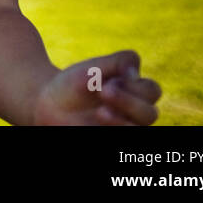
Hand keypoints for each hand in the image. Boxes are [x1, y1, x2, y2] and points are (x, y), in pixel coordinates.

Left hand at [34, 50, 161, 124]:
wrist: (51, 104)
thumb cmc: (75, 83)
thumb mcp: (94, 67)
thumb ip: (119, 61)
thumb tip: (134, 72)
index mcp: (135, 91)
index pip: (151, 90)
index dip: (134, 84)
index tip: (108, 79)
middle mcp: (135, 112)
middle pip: (150, 113)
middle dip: (129, 102)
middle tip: (103, 91)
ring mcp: (124, 126)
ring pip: (140, 128)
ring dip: (123, 119)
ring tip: (101, 112)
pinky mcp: (114, 136)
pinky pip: (126, 140)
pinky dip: (116, 127)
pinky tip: (100, 119)